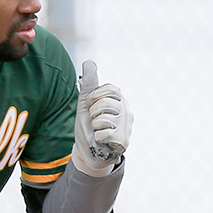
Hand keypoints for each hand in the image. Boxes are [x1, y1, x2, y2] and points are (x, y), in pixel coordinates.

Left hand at [72, 60, 132, 176]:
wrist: (88, 151)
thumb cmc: (88, 126)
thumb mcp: (86, 103)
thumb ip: (88, 84)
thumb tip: (88, 62)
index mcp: (120, 100)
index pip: (110, 89)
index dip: (95, 97)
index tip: (92, 105)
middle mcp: (126, 111)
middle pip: (104, 103)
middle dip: (93, 112)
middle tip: (95, 121)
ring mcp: (126, 126)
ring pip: (102, 118)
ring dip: (94, 126)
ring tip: (99, 131)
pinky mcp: (123, 141)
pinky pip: (103, 133)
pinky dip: (97, 137)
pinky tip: (102, 141)